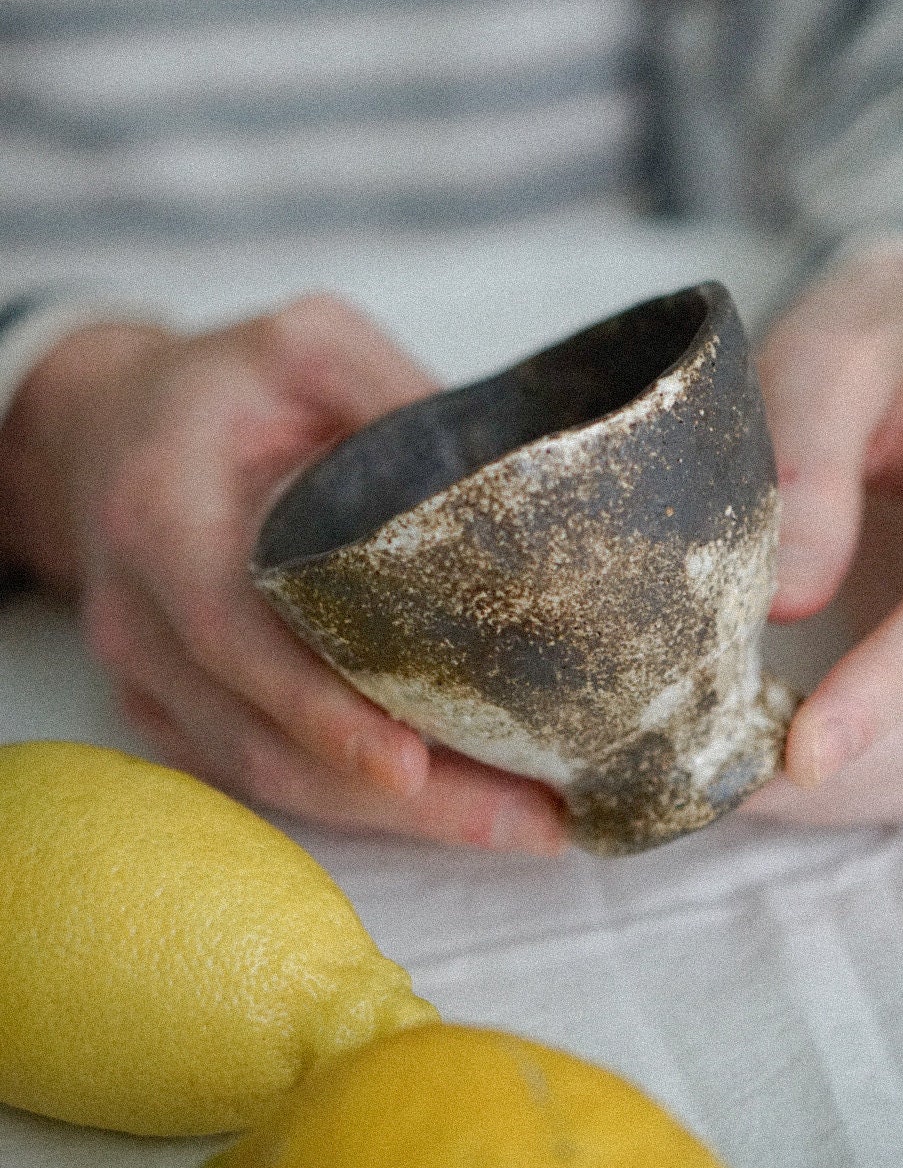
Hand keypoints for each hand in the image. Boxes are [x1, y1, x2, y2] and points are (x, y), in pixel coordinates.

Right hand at [0, 295, 566, 853]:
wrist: (105, 426)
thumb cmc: (217, 385)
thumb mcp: (305, 343)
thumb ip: (394, 395)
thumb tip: (515, 480)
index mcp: (164, 518)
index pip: (234, 636)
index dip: (319, 709)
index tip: (412, 763)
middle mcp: (142, 616)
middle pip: (264, 742)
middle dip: (403, 799)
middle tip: (531, 821)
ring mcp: (149, 677)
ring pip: (269, 777)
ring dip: (395, 818)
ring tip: (523, 823)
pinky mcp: (171, 709)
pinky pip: (261, 773)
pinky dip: (355, 799)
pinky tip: (452, 803)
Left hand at [745, 254, 902, 825]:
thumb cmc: (869, 347)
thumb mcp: (822, 358)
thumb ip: (807, 461)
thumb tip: (788, 602)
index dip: (891, 685)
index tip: (802, 749)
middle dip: (856, 760)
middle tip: (729, 781)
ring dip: (862, 790)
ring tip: (742, 786)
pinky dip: (879, 791)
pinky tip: (791, 781)